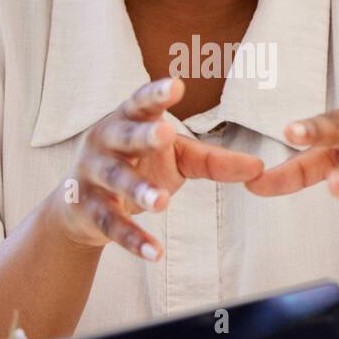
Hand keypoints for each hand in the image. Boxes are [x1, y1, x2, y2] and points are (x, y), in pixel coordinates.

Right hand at [49, 77, 263, 259]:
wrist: (79, 208)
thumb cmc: (137, 166)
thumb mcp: (174, 158)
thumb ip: (213, 161)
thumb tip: (259, 168)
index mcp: (127, 119)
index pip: (140, 102)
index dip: (156, 94)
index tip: (175, 86)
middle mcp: (105, 141)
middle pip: (125, 136)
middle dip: (143, 135)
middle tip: (165, 132)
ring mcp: (92, 175)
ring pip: (116, 180)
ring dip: (138, 190)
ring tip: (161, 202)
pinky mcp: (87, 210)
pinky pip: (112, 224)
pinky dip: (133, 238)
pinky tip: (154, 252)